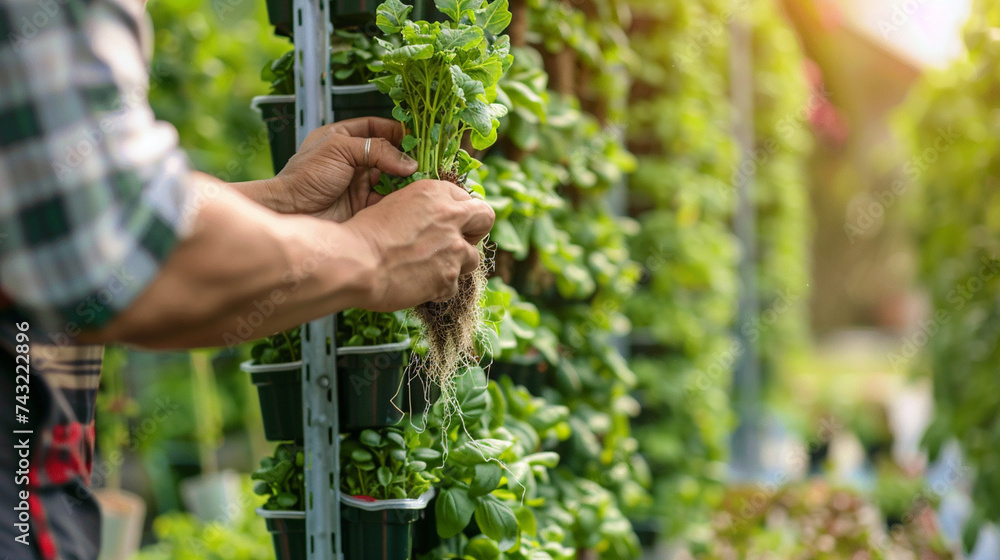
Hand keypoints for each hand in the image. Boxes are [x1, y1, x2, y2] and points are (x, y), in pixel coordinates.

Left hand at [243, 118, 418, 221]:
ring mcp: (359, 183)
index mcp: (342, 138)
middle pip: (389, 153)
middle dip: (407, 156)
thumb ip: (376, 150)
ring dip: (407, 178)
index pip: (376, 127)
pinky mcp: (364, 206)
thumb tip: (409, 161)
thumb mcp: (340, 149)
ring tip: (425, 177)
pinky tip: (414, 195)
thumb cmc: (305, 175)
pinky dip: (401, 198)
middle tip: (428, 158)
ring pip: (392, 177)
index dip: (397, 130)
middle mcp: (353, 159)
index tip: (418, 134)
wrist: (291, 212)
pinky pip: (389, 199)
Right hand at [345, 180, 495, 310]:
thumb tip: (432, 220)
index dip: (462, 213)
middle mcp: (450, 217)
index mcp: (435, 193)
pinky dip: (439, 287)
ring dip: (456, 264)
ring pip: (473, 258)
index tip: (454, 223)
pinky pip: (454, 285)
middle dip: (475, 231)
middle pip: (485, 219)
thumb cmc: (364, 233)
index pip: (468, 199)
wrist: (354, 261)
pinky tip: (419, 285)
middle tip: (459, 242)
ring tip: (430, 269)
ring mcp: (453, 248)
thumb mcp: (394, 205)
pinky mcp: (449, 277)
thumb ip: (422, 210)